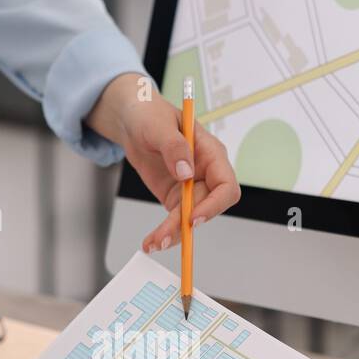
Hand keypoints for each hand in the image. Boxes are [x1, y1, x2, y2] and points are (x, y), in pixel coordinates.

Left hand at [86, 73, 240, 252]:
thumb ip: (174, 146)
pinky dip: (164, 232)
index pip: (225, 186)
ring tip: (152, 244)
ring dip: (173, 234)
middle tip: (162, 237)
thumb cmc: (150, 114)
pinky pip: (175, 220)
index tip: (194, 217)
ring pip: (189, 219)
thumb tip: (185, 172)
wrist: (132, 121)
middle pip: (205, 208)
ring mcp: (190, 188)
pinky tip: (151, 241)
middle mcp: (204, 173)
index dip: (214, 205)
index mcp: (210, 153)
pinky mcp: (175, 198)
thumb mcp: (158, 124)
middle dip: (184, 225)